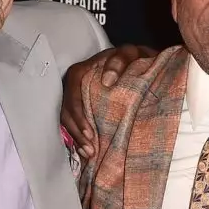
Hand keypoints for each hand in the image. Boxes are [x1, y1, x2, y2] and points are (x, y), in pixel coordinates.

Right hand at [61, 44, 158, 158]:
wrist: (141, 62)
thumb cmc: (135, 58)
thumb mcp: (131, 53)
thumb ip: (121, 60)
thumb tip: (107, 80)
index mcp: (83, 71)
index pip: (73, 94)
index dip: (79, 115)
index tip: (91, 133)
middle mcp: (76, 84)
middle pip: (68, 111)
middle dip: (77, 133)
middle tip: (90, 151)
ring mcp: (78, 96)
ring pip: (68, 120)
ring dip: (77, 138)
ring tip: (90, 154)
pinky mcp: (83, 105)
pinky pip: (74, 123)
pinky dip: (79, 137)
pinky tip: (88, 150)